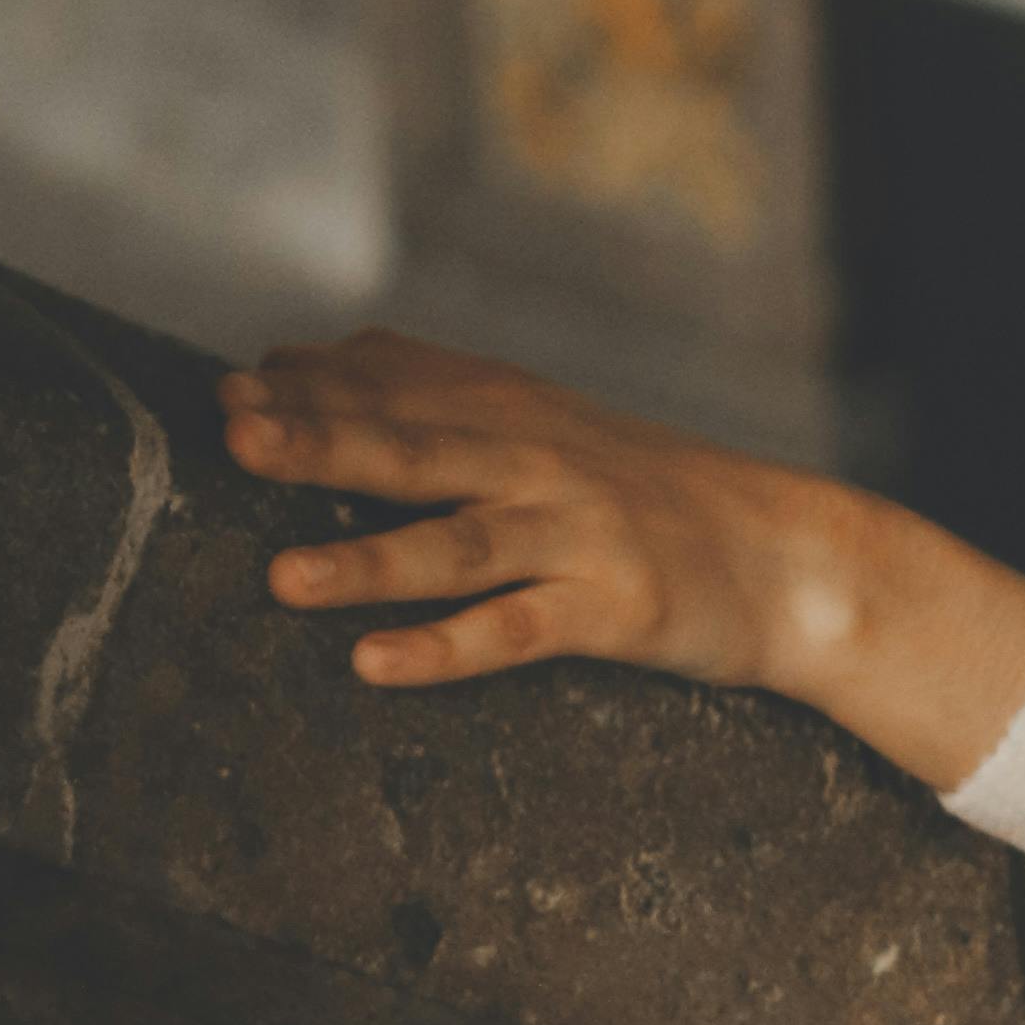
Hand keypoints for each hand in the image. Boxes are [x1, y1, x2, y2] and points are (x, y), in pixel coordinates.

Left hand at [221, 330, 1024, 793]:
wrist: (797, 557)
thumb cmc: (653, 496)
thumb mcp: (549, 426)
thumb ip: (439, 396)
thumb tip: (301, 359)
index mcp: (514, 410)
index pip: (399, 383)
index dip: (311, 386)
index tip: (226, 387)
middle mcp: (538, 461)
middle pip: (415, 448)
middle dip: (319, 440)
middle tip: (232, 435)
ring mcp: (576, 535)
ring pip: (457, 543)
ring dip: (367, 558)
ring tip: (281, 579)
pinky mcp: (613, 608)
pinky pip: (515, 631)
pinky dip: (444, 649)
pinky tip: (376, 664)